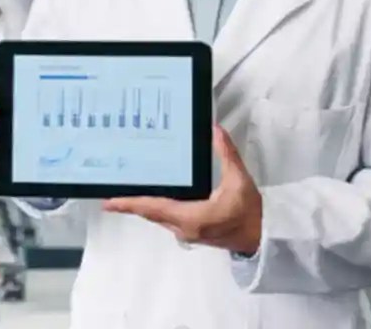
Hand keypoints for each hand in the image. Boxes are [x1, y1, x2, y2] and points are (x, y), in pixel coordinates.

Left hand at [103, 125, 262, 255]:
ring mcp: (186, 232)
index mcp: (191, 217)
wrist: (260, 238)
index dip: (130, 204)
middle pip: (150, 213)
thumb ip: (226, 154)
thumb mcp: (240, 181)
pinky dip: (155, 209)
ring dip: (143, 206)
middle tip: (111, 194)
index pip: (153, 208)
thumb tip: (216, 132)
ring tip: (126, 194)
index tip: (110, 202)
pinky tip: (152, 199)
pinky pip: (166, 219)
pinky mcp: (191, 232)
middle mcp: (183, 228)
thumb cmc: (250, 214)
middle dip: (131, 203)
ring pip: (157, 217)